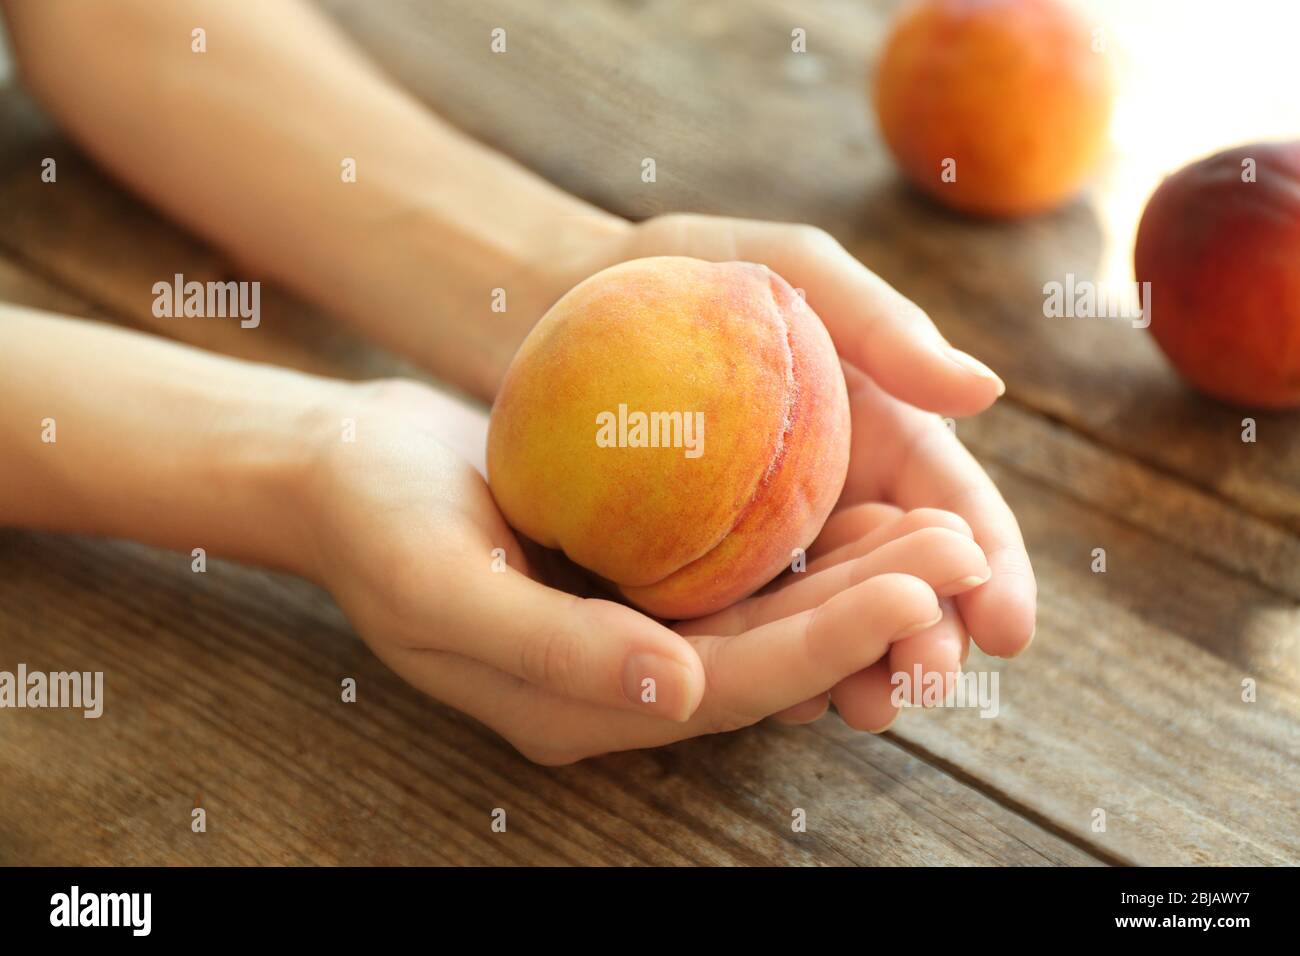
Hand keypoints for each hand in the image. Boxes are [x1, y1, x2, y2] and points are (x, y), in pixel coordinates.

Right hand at [302, 381, 992, 763]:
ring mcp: (634, 630)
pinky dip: (805, 544)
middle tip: (965, 554)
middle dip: (875, 612)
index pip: (735, 686)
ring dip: (858, 578)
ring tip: (944, 530)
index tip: (922, 588)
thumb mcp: (443, 587)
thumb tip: (676, 694)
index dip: (833, 644)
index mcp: (585, 706)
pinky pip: (740, 574)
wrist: (344, 474)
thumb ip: (555, 652)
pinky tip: (862, 499)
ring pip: (771, 616)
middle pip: (774, 656)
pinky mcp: (637, 579)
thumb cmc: (378, 527)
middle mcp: (625, 680)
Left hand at [566, 214, 1036, 726]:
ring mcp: (760, 541)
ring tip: (868, 709)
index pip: (948, 506)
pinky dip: (768, 662)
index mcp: (873, 432)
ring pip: (827, 619)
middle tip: (929, 685)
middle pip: (899, 580)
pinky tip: (779, 697)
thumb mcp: (787, 271)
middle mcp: (828, 497)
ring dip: (858, 669)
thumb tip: (985, 390)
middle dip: (929, 638)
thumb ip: (880, 325)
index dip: (989, 567)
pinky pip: (737, 623)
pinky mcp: (689, 566)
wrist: (557, 299)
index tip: (1008, 627)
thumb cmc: (684, 269)